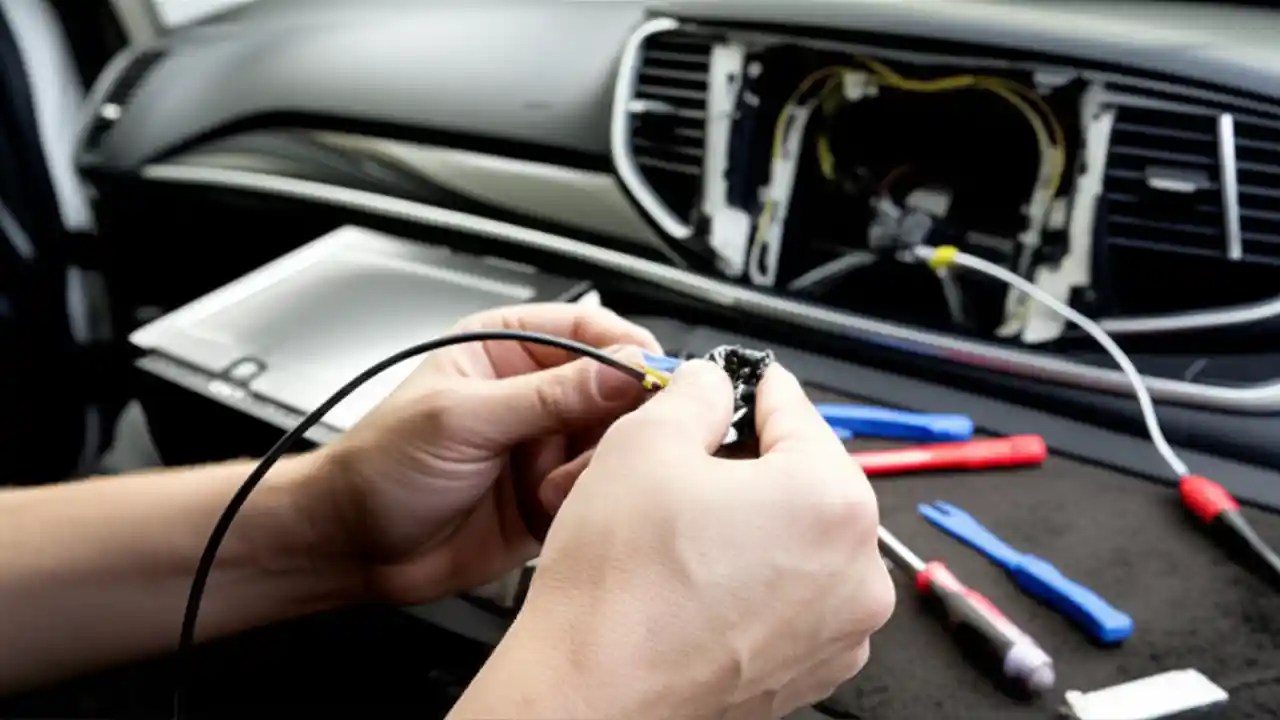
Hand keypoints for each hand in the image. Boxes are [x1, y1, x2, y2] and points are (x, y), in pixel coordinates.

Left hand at [315, 303, 661, 604]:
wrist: (352, 546)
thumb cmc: (380, 467)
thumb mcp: (464, 418)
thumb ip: (548, 395)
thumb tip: (621, 369)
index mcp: (507, 349)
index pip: (590, 329)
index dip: (627, 348)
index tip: (651, 374)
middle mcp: (535, 394)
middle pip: (614, 387)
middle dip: (623, 411)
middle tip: (622, 433)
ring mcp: (546, 446)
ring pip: (614, 441)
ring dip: (601, 460)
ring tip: (566, 479)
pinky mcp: (553, 496)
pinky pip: (599, 490)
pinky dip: (591, 498)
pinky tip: (559, 505)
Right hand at [453, 360, 895, 718]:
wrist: (591, 701)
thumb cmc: (618, 592)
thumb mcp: (643, 444)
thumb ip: (695, 392)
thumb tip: (713, 385)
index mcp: (833, 501)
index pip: (796, 409)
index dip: (750, 387)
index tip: (732, 382)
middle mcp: (856, 572)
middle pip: (804, 477)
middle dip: (747, 460)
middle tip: (688, 460)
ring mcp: (839, 631)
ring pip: (797, 539)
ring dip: (750, 520)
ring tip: (681, 525)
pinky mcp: (810, 670)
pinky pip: (790, 596)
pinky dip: (752, 577)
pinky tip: (694, 576)